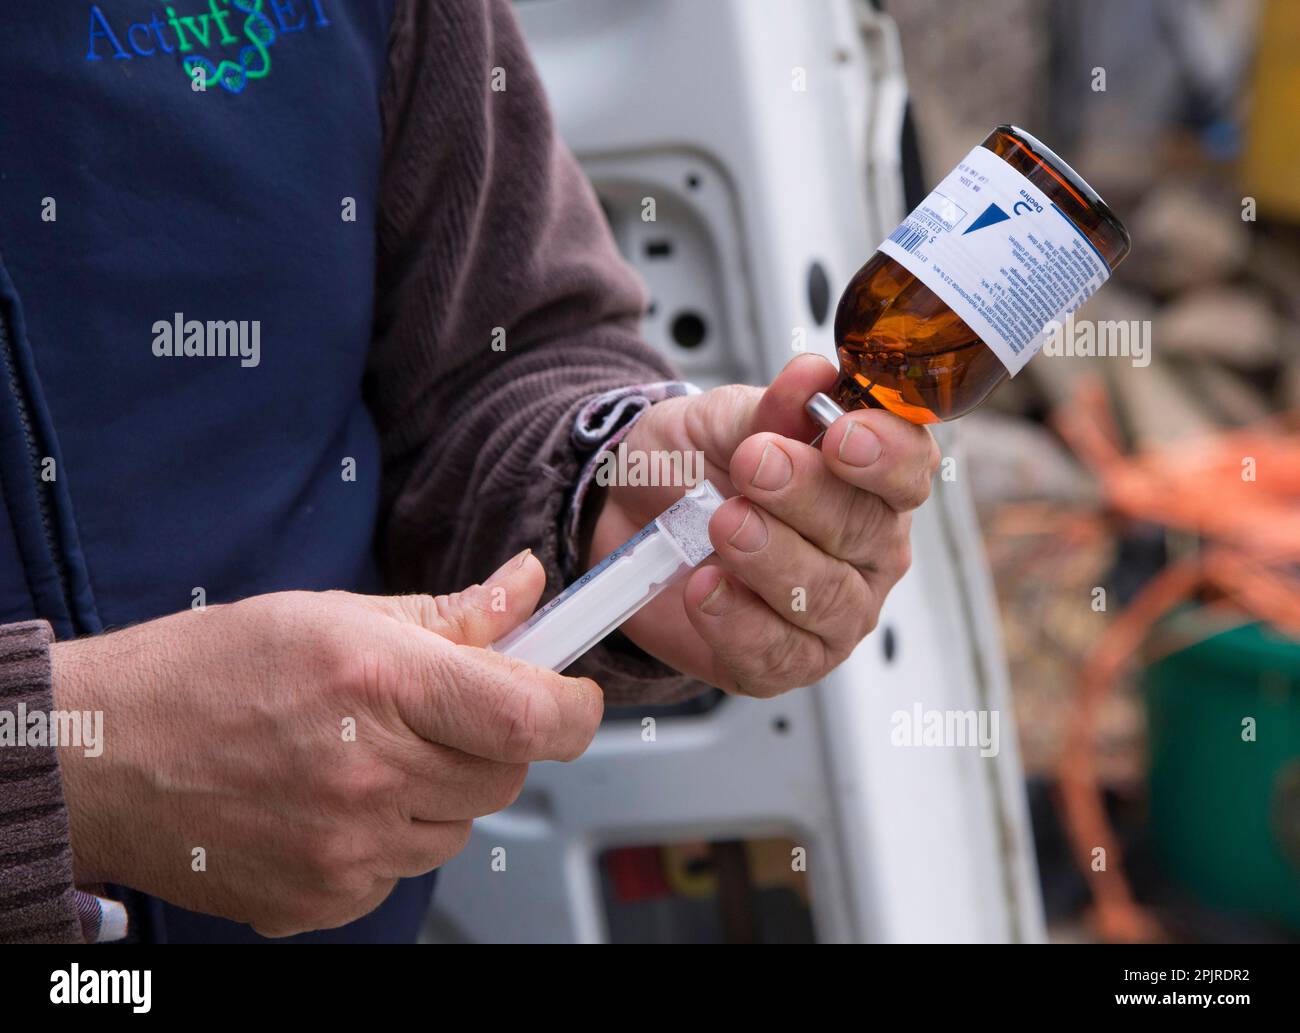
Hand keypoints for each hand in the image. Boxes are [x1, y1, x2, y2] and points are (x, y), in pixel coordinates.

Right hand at [51, 552, 601, 935]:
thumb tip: (527, 588)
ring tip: (368, 753)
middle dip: (495, 739)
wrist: (106, 756)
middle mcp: (371, 772)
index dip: (573, 707)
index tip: (573, 695)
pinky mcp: (324, 897)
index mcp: (381, 683)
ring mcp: (347, 847)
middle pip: (506, 773)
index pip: (530, 715)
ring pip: (461, 825)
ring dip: (442, 790)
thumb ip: (451, 613)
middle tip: (439, 713)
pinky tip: (335, 799)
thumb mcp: (336, 613)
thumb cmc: (210, 672)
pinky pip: (405, 867)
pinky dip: (392, 834)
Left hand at [589, 354, 939, 695]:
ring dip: (772, 558)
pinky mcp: (786, 662)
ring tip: (722, 524)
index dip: (884, 452)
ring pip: (828, 598)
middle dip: (806, 496)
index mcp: (871, 480)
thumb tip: (813, 374)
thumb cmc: (694, 468)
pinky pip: (776, 653)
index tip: (839, 434)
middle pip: (866, 531)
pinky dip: (736, 620)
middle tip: (753, 465)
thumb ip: (771, 408)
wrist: (630, 521)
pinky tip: (704, 586)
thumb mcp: (722, 422)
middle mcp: (869, 550)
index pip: (909, 467)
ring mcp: (835, 612)